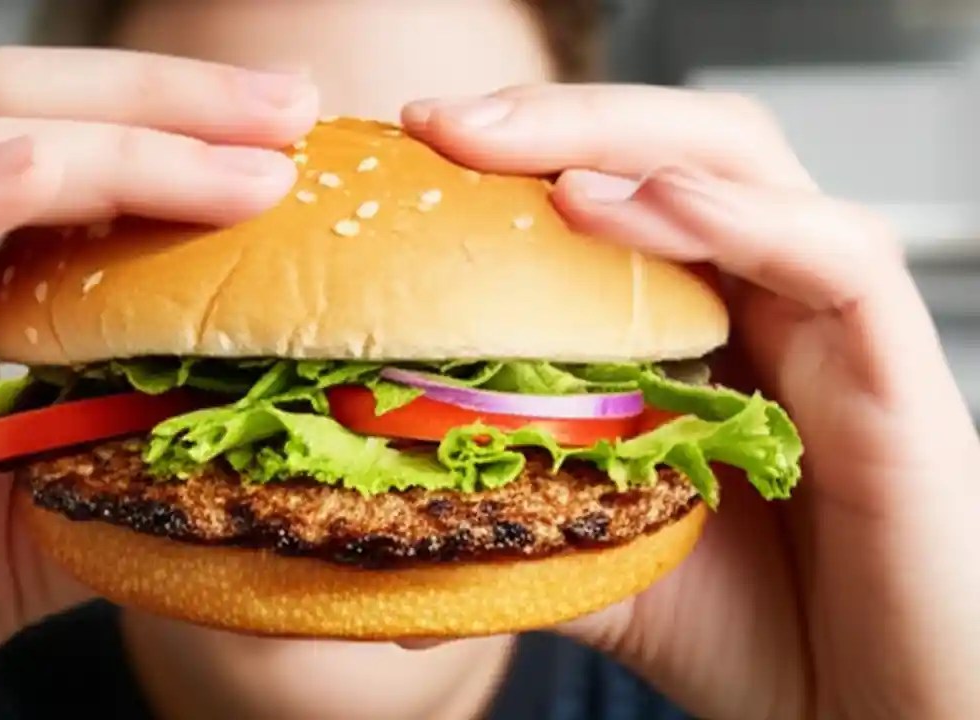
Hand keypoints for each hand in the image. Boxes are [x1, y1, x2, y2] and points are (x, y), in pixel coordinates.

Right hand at [0, 47, 316, 718]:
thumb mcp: (58, 506)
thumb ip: (139, 457)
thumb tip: (263, 448)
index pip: (73, 147)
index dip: (182, 121)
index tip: (293, 128)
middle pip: (33, 108)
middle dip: (174, 98)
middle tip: (290, 108)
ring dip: (122, 137)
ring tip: (244, 157)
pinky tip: (43, 174)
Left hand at [401, 85, 979, 719]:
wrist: (866, 719)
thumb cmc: (749, 636)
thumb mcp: (594, 555)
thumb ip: (506, 515)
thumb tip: (371, 515)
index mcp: (695, 326)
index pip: (608, 194)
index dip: (511, 160)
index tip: (405, 153)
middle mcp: (763, 302)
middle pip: (667, 152)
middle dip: (552, 121)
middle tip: (437, 122)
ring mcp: (832, 327)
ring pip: (745, 169)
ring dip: (620, 140)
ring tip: (504, 145)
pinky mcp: (899, 373)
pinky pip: (833, 258)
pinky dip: (732, 217)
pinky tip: (636, 203)